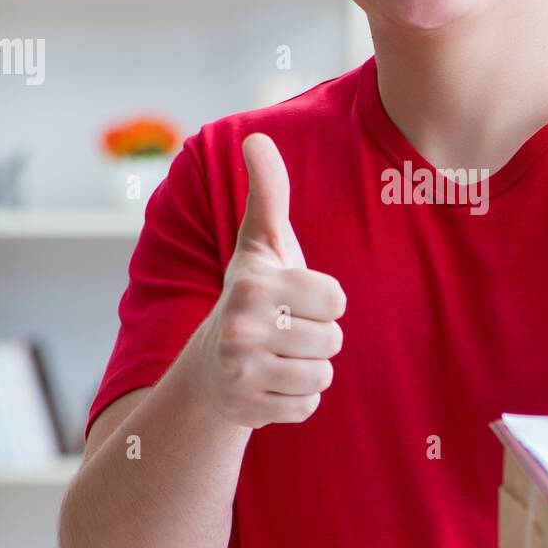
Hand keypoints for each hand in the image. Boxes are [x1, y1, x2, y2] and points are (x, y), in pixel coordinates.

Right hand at [198, 132, 345, 429]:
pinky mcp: (250, 409)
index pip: (336, 299)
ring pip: (323, 375)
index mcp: (254, 284)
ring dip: (310, 367)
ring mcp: (242, 372)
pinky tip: (273, 381)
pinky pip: (308, 406)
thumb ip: (267, 192)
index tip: (296, 297)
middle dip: (319, 336)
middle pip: (333, 340)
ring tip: (280, 354)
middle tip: (286, 329)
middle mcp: (243, 327)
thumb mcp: (260, 242)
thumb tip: (256, 138)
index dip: (324, 299)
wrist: (210, 364)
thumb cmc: (252, 292)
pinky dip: (298, 398)